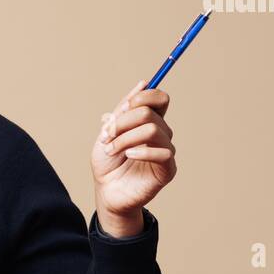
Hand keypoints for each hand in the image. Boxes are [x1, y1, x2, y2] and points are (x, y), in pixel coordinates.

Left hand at [91, 79, 176, 224]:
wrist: (106, 191)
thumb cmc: (107, 163)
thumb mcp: (108, 131)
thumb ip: (124, 109)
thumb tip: (143, 83)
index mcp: (149, 122)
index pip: (159, 98)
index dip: (143, 97)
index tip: (123, 108)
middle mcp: (161, 134)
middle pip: (149, 113)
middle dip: (123, 121)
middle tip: (107, 135)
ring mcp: (166, 151)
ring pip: (153, 130)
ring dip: (125, 138)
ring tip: (112, 150)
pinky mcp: (168, 169)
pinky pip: (163, 152)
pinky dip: (141, 151)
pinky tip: (128, 156)